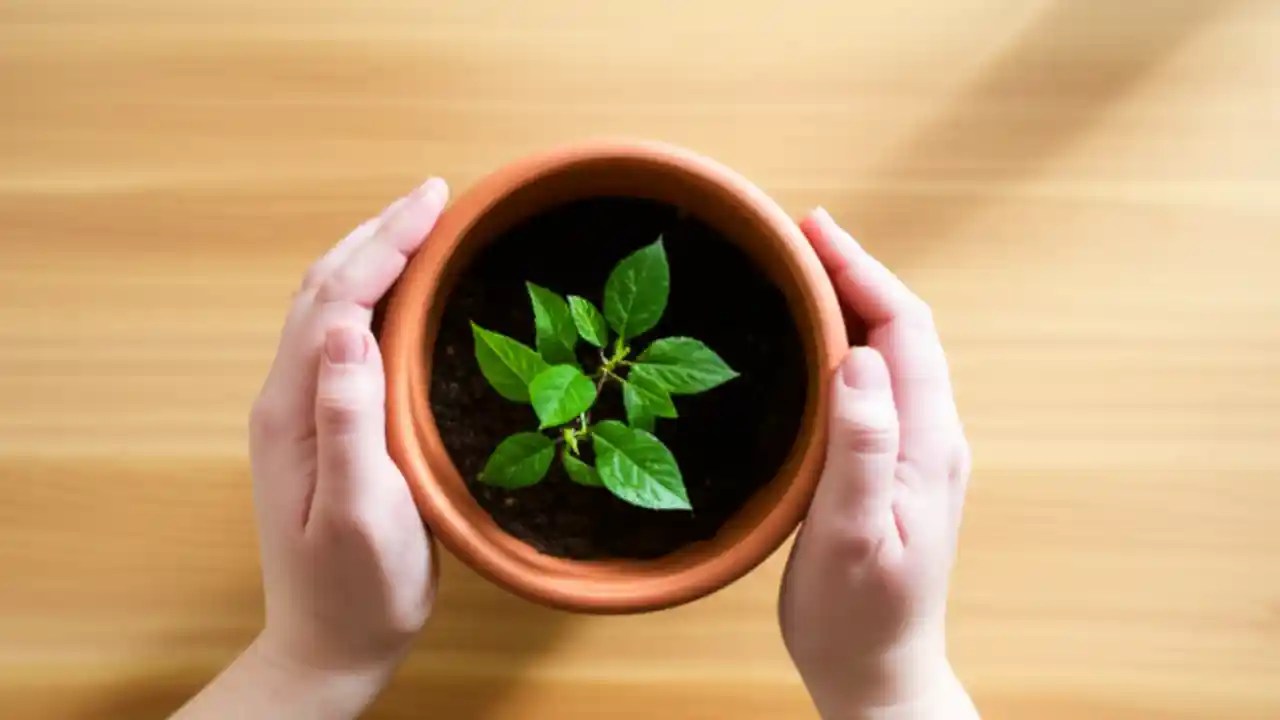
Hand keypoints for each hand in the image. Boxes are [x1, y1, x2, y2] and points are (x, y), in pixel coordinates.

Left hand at [174, 178, 448, 719]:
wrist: (330, 645)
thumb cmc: (356, 588)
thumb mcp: (358, 511)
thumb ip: (347, 420)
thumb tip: (349, 328)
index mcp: (294, 409)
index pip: (337, 301)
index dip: (385, 245)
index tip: (436, 202)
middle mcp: (287, 398)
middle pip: (324, 289)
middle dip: (378, 234)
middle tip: (435, 196)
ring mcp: (300, 410)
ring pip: (328, 308)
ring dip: (371, 257)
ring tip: (420, 225)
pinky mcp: (321, 424)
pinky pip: (342, 338)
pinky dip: (372, 296)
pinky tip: (403, 295)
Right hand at [779, 209, 976, 718]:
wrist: (878, 674)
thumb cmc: (858, 616)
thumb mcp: (851, 534)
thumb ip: (862, 446)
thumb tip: (859, 358)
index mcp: (928, 442)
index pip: (905, 329)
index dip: (862, 271)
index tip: (813, 230)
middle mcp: (932, 437)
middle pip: (903, 329)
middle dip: (855, 273)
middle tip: (797, 236)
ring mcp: (917, 451)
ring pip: (890, 352)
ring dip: (851, 302)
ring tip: (801, 270)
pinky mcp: (894, 467)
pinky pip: (876, 383)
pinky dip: (844, 343)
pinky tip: (811, 342)